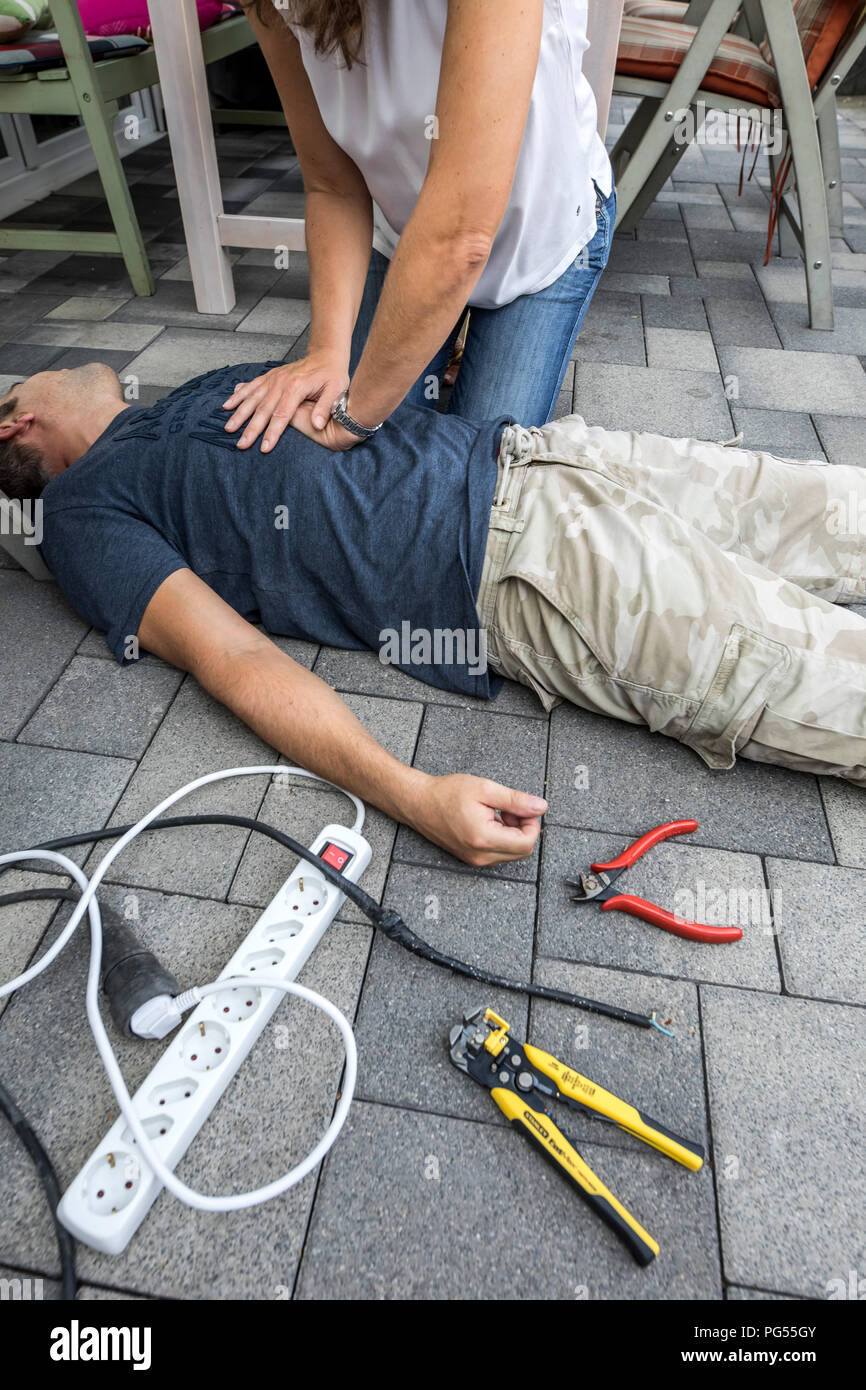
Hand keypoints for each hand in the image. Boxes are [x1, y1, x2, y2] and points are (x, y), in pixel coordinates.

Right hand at [222, 350, 348, 452]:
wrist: (326, 355)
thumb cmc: (332, 375)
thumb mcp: (336, 390)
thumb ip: (326, 407)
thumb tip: (318, 425)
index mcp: (297, 387)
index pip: (282, 415)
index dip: (272, 432)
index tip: (264, 448)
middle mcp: (281, 382)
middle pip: (263, 409)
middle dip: (251, 429)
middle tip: (241, 445)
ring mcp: (273, 378)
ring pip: (253, 398)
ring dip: (240, 414)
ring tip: (228, 428)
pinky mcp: (270, 376)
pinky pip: (251, 386)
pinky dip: (238, 395)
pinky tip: (227, 405)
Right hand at [412, 774, 546, 866]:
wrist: (419, 803)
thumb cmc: (446, 794)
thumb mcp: (485, 789)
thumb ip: (516, 800)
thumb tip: (540, 807)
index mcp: (484, 838)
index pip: (527, 843)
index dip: (532, 823)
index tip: (524, 808)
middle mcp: (480, 855)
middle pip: (522, 851)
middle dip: (523, 828)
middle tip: (510, 809)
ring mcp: (475, 860)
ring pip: (512, 854)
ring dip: (513, 833)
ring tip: (497, 813)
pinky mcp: (472, 859)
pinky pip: (499, 854)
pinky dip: (502, 838)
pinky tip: (490, 821)